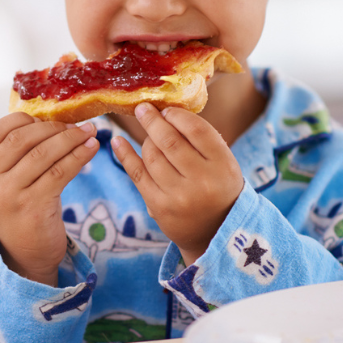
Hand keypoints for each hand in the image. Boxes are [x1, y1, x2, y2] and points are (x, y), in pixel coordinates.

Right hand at [0, 113, 98, 285]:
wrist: (26, 257)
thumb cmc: (24, 213)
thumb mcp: (10, 184)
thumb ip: (18, 157)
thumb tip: (51, 121)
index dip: (24, 119)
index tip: (49, 118)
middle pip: (23, 139)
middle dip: (54, 127)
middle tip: (78, 125)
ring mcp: (11, 195)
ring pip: (43, 153)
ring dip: (71, 138)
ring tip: (90, 133)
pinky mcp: (33, 207)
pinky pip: (60, 172)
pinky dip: (79, 156)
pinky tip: (91, 149)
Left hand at [112, 103, 243, 265]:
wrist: (215, 234)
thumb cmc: (219, 189)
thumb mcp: (224, 165)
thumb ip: (203, 141)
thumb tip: (169, 111)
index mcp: (223, 166)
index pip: (197, 130)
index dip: (178, 116)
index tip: (167, 110)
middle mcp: (202, 181)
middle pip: (170, 141)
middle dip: (153, 121)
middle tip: (143, 108)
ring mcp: (178, 196)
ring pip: (152, 155)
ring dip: (146, 139)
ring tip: (148, 134)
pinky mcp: (159, 206)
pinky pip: (137, 174)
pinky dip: (125, 155)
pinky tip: (118, 141)